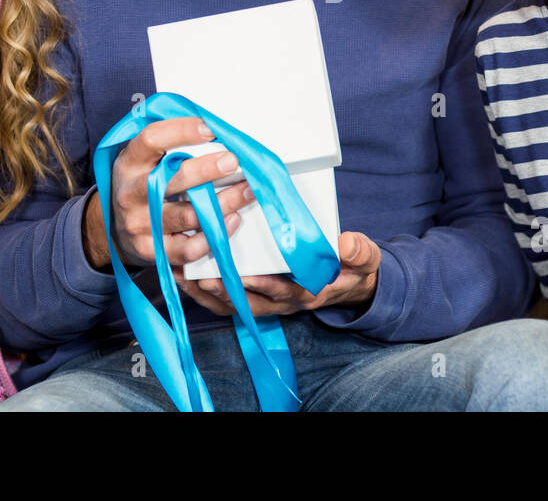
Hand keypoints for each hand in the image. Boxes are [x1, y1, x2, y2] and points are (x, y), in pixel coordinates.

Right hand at [81, 117, 255, 270]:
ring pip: (188, 215)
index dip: (182, 131)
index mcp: (129, 163)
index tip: (210, 127)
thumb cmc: (138, 187)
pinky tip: (232, 219)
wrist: (111, 231)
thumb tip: (214, 126)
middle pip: (172, 179)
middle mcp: (132, 193)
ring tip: (248, 190)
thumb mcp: (141, 160)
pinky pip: (189, 248)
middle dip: (207, 169)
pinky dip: (214, 235)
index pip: (151, 140)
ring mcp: (141, 224)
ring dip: (224, 203)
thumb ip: (168, 145)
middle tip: (234, 160)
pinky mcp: (152, 251)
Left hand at [175, 231, 381, 316]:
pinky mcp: (256, 299)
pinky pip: (227, 303)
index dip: (266, 286)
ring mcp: (269, 303)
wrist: (348, 283)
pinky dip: (205, 294)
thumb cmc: (352, 267)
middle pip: (250, 302)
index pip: (285, 293)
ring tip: (183, 276)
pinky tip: (184, 277)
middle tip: (201, 275)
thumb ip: (359, 251)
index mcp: (310, 292)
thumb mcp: (364, 258)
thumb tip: (346, 243)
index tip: (246, 274)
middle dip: (225, 290)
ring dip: (208, 292)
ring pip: (234, 304)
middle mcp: (285, 303)